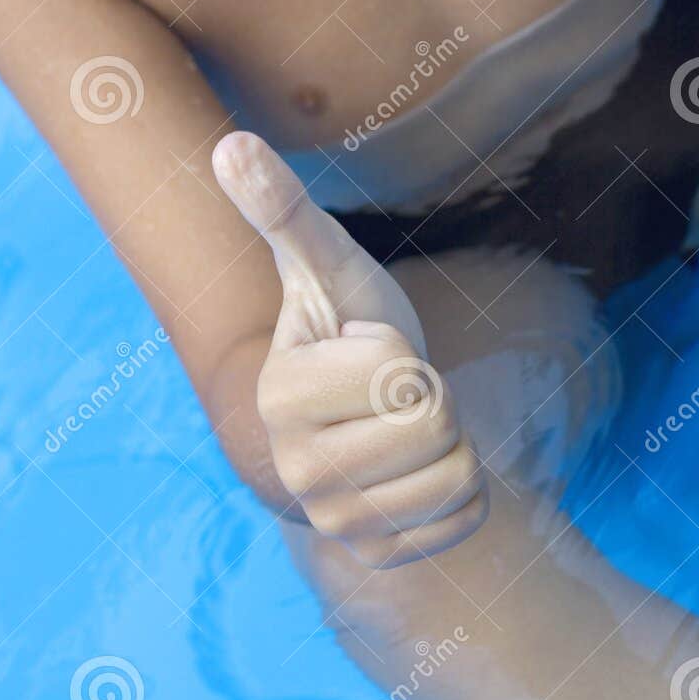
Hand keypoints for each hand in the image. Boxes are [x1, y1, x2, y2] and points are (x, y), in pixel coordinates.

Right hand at [212, 130, 487, 567]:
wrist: (361, 406)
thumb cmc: (345, 320)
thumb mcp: (326, 262)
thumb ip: (280, 206)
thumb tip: (230, 143)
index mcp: (279, 398)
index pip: (399, 373)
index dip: (398, 348)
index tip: (360, 349)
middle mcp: (297, 475)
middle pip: (434, 424)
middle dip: (431, 392)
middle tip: (392, 389)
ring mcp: (337, 525)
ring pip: (457, 471)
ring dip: (451, 438)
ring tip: (403, 425)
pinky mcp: (382, 556)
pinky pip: (468, 513)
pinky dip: (463, 486)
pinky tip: (419, 467)